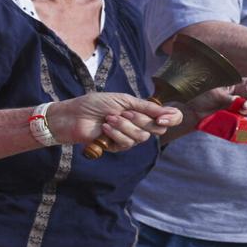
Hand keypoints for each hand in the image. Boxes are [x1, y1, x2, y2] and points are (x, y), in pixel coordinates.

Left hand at [49, 92, 181, 150]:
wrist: (75, 115)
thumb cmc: (96, 103)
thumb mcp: (123, 100)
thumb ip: (146, 107)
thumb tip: (168, 111)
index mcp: (142, 111)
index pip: (167, 118)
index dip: (171, 119)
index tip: (163, 118)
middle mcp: (138, 125)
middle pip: (155, 129)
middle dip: (140, 120)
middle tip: (124, 113)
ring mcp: (128, 136)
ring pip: (140, 137)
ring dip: (124, 127)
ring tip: (109, 119)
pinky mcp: (117, 146)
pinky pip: (126, 144)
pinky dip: (116, 134)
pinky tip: (105, 128)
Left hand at [186, 76, 246, 122]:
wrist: (193, 110)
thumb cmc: (202, 95)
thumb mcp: (213, 94)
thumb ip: (226, 97)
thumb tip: (238, 102)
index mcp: (239, 83)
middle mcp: (244, 94)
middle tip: (243, 108)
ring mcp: (242, 107)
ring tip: (240, 112)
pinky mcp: (238, 118)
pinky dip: (246, 120)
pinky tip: (238, 119)